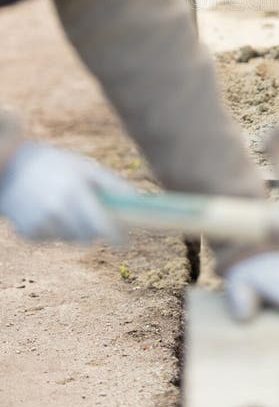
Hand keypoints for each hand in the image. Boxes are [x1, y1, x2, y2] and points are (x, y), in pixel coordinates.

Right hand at [0, 142, 132, 242]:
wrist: (10, 166)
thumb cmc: (56, 165)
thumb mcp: (85, 167)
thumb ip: (112, 183)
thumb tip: (138, 200)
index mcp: (75, 190)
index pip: (102, 223)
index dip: (117, 236)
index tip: (126, 242)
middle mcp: (57, 209)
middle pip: (88, 236)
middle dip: (95, 231)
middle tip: (92, 218)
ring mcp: (40, 223)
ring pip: (70, 239)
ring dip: (74, 229)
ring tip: (63, 205)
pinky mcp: (28, 233)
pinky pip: (52, 239)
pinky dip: (55, 230)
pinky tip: (46, 211)